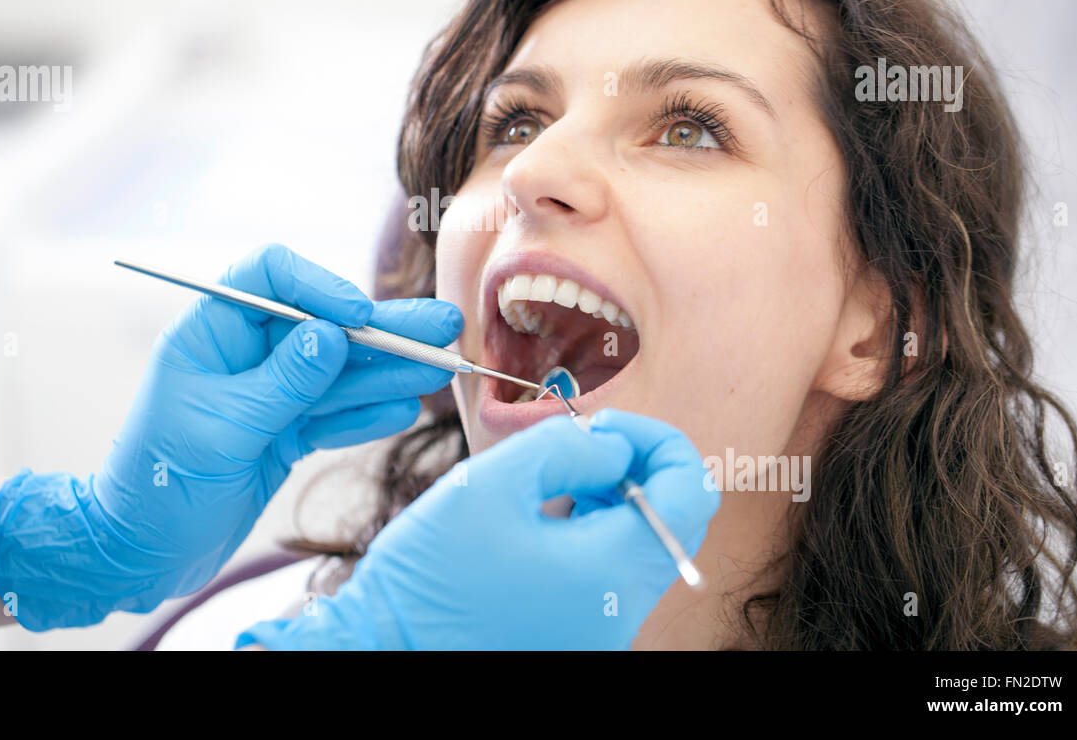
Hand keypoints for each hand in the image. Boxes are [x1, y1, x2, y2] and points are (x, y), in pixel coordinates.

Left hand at [0, 243, 461, 629]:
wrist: (140, 555)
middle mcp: (243, 356)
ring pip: (336, 373)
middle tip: (442, 327)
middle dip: (382, 328)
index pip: (271, 276)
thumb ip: (281, 383)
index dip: (320, 286)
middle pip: (322, 325)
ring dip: (386, 373)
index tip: (360, 315)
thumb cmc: (157, 488)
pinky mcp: (282, 434)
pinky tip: (401, 411)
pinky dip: (364, 416)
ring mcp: (267, 395)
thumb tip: (330, 335)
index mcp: (211, 334)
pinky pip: (331, 416)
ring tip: (438, 370)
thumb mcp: (222, 431)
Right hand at [236, 409, 719, 649]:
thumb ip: (566, 450)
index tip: (608, 426)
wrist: (387, 649)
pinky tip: (552, 513)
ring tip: (561, 475)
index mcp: (609, 571)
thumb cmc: (429, 576)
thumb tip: (616, 448)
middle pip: (676, 522)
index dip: (661, 443)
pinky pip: (614, 573)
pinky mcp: (581, 634)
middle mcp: (621, 611)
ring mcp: (603, 629)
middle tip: (588, 443)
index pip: (690, 495)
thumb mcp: (489, 484)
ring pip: (645, 546)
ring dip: (619, 496)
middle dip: (642, 466)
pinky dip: (599, 530)